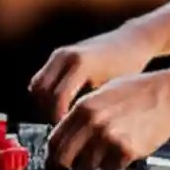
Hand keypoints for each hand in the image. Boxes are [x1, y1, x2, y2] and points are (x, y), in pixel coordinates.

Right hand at [28, 25, 160, 122]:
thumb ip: (93, 107)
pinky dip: (46, 93)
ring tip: (60, 116)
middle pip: (41, 92)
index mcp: (81, 64)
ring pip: (37, 85)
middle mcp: (66, 56)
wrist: (132, 40)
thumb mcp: (111, 89)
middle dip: (47, 111)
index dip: (58, 117)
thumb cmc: (128, 65)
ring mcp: (60, 54)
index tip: (66, 129)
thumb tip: (78, 129)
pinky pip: (42, 78)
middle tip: (61, 125)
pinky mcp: (59, 55)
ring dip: (44, 103)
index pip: (58, 96)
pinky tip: (61, 105)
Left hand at [46, 72, 169, 169]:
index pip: (55, 141)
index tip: (55, 162)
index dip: (54, 155)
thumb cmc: (139, 92)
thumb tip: (66, 134)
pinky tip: (122, 152)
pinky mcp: (126, 151)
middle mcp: (93, 123)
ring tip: (106, 154)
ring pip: (88, 168)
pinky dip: (114, 165)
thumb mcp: (103, 93)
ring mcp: (109, 138)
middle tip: (74, 167)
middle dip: (68, 166)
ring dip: (94, 166)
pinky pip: (111, 169)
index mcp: (84, 108)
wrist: (169, 96)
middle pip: (65, 159)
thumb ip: (82, 113)